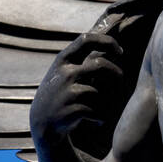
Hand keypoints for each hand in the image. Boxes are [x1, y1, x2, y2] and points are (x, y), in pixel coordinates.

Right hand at [30, 27, 123, 148]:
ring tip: (106, 107)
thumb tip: (109, 45)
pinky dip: (102, 117)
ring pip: (101, 91)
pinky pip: (99, 111)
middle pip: (101, 64)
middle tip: (120, 82)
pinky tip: (98, 121)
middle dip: (117, 73)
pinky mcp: (72, 110)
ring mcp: (68, 91)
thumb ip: (81, 59)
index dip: (107, 42)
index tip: (120, 51)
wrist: (42, 122)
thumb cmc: (60, 93)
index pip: (86, 39)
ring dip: (109, 101)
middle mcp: (65, 73)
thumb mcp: (64, 71)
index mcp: (63, 60)